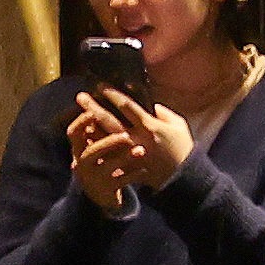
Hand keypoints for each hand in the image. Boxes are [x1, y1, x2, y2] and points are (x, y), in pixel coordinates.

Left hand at [65, 86, 177, 207]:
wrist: (185, 177)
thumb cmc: (184, 148)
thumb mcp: (179, 125)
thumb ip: (164, 113)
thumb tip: (151, 104)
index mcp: (150, 125)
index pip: (126, 105)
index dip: (112, 94)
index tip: (100, 86)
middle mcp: (136, 138)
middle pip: (109, 121)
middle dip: (93, 107)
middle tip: (80, 97)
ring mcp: (129, 154)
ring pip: (104, 140)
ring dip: (90, 128)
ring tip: (80, 119)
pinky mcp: (128, 167)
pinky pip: (108, 158)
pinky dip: (98, 151)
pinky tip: (87, 143)